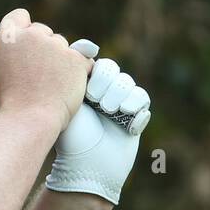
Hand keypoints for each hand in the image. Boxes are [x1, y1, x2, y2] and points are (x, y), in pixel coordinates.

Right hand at [0, 9, 94, 132]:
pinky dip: (79, 71)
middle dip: (45, 46)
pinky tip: (68, 86)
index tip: (28, 37)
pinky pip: (82, 59)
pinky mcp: (77, 58)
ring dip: (61, 60)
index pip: (19, 16)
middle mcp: (33, 35)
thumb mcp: (2, 70)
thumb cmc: (13, 100)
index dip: (24, 26)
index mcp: (9, 37)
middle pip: (43, 31)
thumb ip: (14, 52)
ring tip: (52, 85)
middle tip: (41, 71)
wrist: (30, 117)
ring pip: (62, 46)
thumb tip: (26, 49)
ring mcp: (56, 45)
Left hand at [44, 39, 152, 204]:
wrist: (87, 166)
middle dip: (110, 87)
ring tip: (110, 113)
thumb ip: (74, 73)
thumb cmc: (71, 137)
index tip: (89, 94)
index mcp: (84, 86)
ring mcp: (119, 104)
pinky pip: (143, 99)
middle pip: (116, 72)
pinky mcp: (134, 116)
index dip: (98, 76)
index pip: (100, 65)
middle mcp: (102, 92)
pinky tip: (126, 120)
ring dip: (121, 98)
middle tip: (100, 105)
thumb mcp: (67, 101)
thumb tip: (86, 44)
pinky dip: (136, 108)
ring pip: (130, 85)